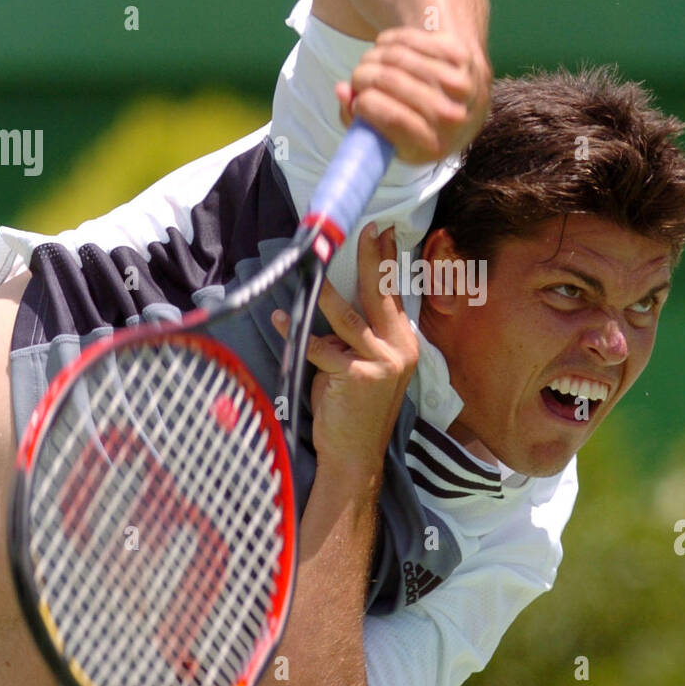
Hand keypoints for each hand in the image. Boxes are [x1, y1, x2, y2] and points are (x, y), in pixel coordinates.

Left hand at [271, 223, 418, 476]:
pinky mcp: (355, 376)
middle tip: (363, 230)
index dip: (387, 262)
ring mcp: (380, 364)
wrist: (354, 456)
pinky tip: (280, 318)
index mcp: (404, 345)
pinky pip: (320, 346)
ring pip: (348, 317)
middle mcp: (398, 351)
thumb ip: (360, 337)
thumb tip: (338, 301)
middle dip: (371, 258)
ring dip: (326, 292)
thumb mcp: (366, 366)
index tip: (383, 232)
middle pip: (380, 295)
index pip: (394, 295)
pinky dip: (296, 332)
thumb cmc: (354, 409)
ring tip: (311, 268)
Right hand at [335, 27, 491, 164]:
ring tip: (370, 62)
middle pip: (393, 82)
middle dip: (364, 76)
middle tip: (357, 78)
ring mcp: (462, 85)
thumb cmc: (413, 120)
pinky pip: (412, 40)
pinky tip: (387, 47)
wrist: (463, 102)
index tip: (356, 101)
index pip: (393, 118)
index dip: (364, 104)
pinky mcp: (462, 56)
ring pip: (401, 58)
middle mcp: (454, 118)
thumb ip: (355, 120)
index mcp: (433, 147)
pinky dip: (391, 40)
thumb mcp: (385, 134)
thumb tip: (342, 90)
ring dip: (375, 55)